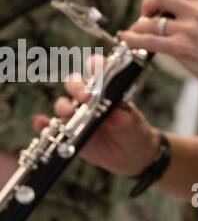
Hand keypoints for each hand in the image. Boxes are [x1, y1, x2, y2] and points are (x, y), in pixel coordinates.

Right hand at [34, 57, 159, 176]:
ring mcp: (76, 114)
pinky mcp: (66, 132)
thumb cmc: (133, 131)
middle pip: (75, 84)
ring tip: (67, 112)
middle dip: (77, 86)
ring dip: (62, 105)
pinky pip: (50, 126)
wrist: (129, 155)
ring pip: (62, 103)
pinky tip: (40, 122)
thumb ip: (125, 118)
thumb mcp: (133, 123)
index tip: (96, 68)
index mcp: (107, 89)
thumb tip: (117, 115)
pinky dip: (42, 123)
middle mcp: (89, 98)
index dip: (95, 65)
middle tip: (84, 96)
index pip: (98, 69)